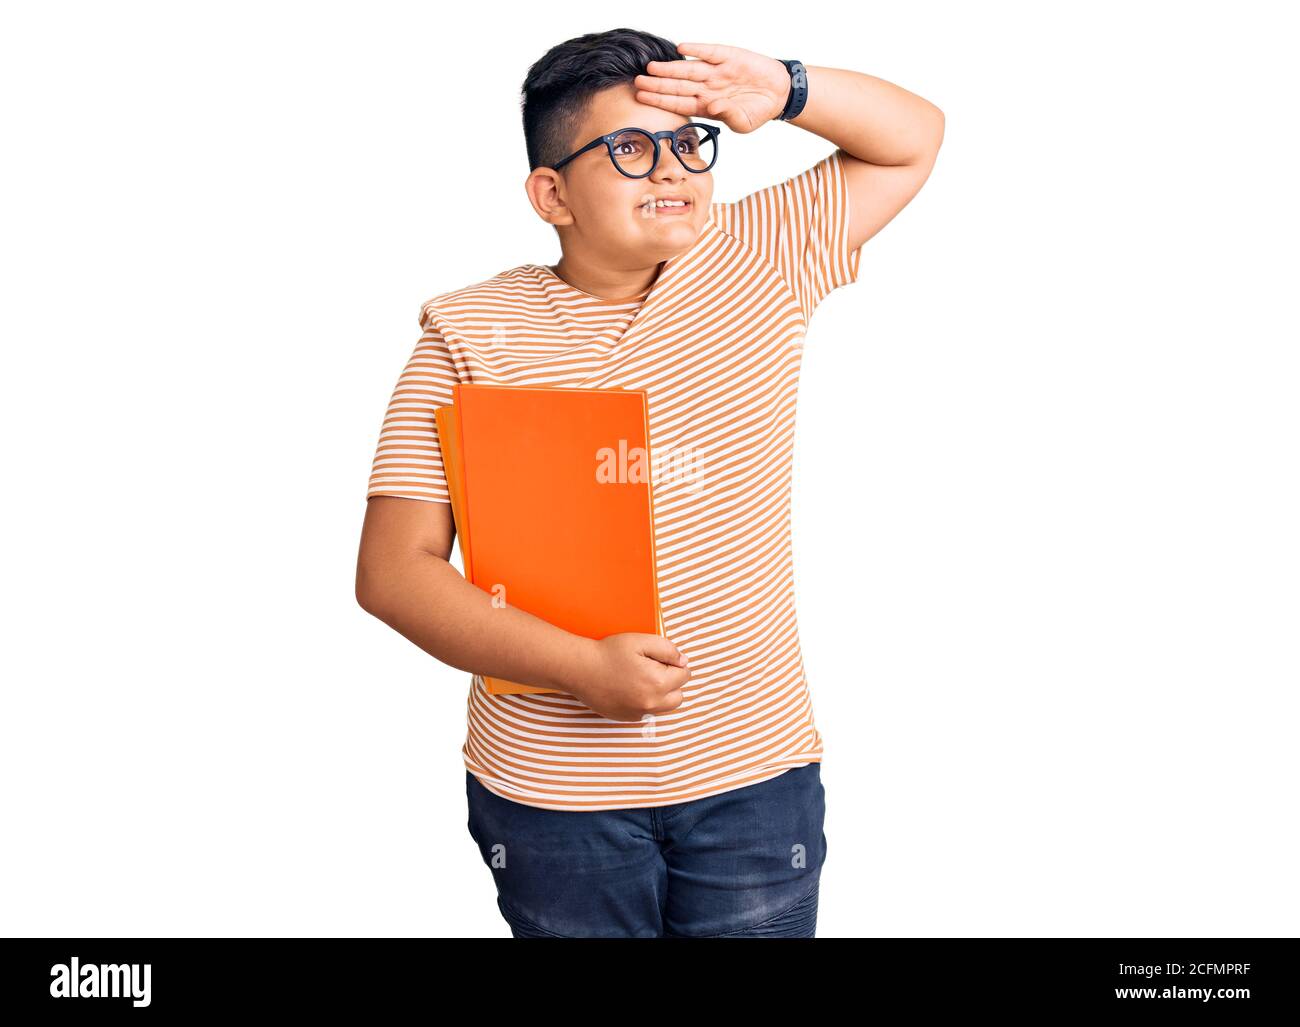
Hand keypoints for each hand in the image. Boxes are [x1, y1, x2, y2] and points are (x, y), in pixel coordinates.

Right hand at [568, 633, 690, 721]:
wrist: (580, 669)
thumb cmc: (609, 653)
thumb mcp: (641, 641)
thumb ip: (668, 650)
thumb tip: (684, 662)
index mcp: (658, 683)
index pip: (684, 675)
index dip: (674, 663)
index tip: (659, 658)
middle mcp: (651, 703)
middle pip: (679, 696)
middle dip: (672, 682)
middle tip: (653, 669)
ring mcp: (639, 714)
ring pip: (665, 707)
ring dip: (661, 694)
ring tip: (643, 679)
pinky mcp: (628, 719)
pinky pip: (648, 713)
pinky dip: (645, 702)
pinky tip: (631, 688)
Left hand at [635, 42, 791, 133]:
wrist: (778, 93)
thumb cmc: (757, 110)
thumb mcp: (743, 122)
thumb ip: (727, 116)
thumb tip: (712, 107)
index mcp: (706, 105)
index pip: (677, 102)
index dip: (659, 101)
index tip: (641, 98)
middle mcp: (706, 87)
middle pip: (677, 85)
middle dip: (657, 84)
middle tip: (637, 82)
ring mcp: (716, 71)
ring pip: (688, 69)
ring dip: (669, 68)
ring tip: (651, 67)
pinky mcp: (728, 57)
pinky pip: (709, 52)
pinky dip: (697, 50)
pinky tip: (681, 48)